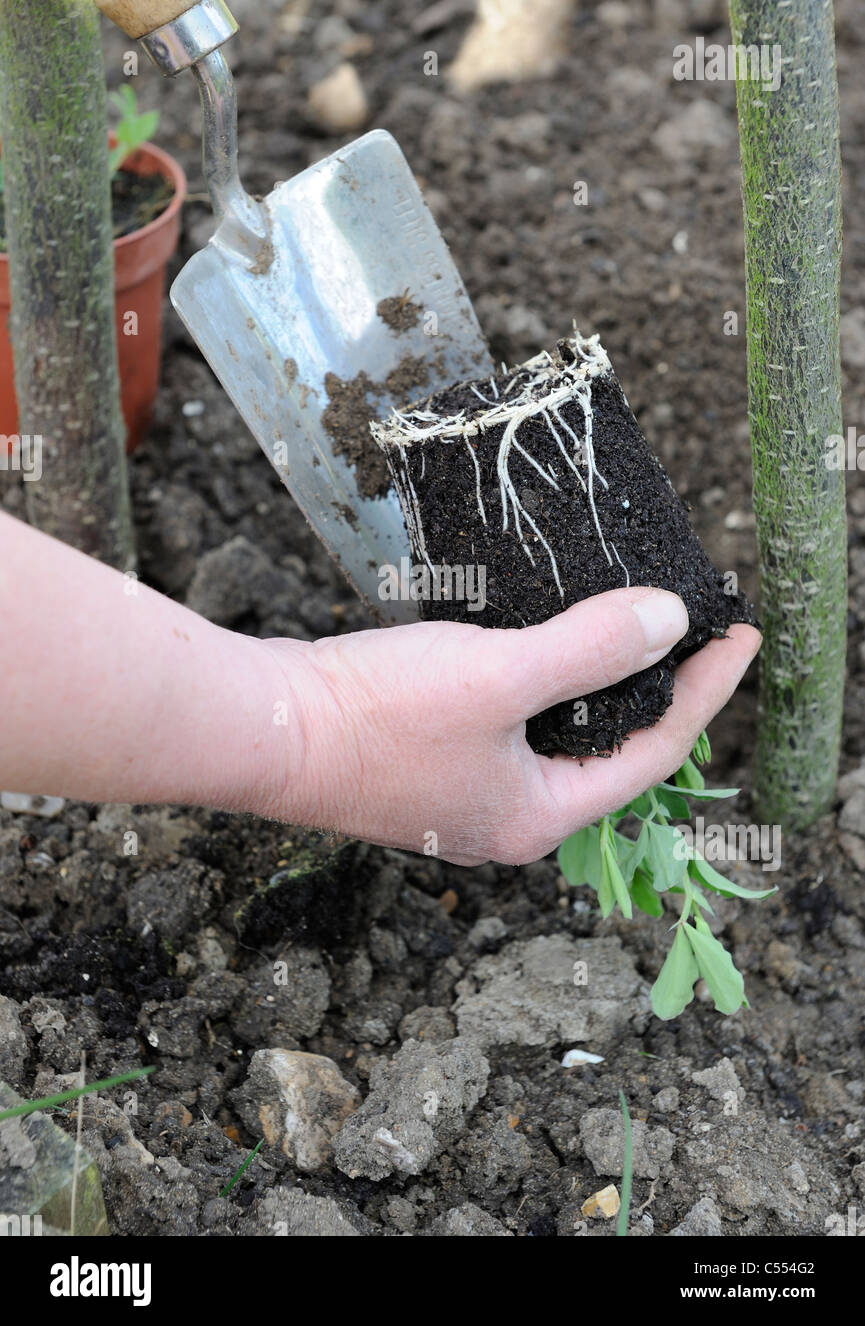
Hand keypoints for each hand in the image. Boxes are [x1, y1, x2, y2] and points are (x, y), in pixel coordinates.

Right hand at [259, 588, 760, 865]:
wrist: (265, 727)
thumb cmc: (377, 715)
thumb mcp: (498, 676)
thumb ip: (589, 649)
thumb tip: (669, 620)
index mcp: (536, 814)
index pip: (652, 753)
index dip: (705, 692)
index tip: (739, 635)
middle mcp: (506, 812)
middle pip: (608, 749)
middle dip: (657, 689)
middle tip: (695, 632)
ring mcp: (464, 786)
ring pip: (558, 731)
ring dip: (598, 678)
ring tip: (634, 625)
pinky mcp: (430, 753)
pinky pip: (513, 717)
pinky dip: (543, 676)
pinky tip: (546, 634)